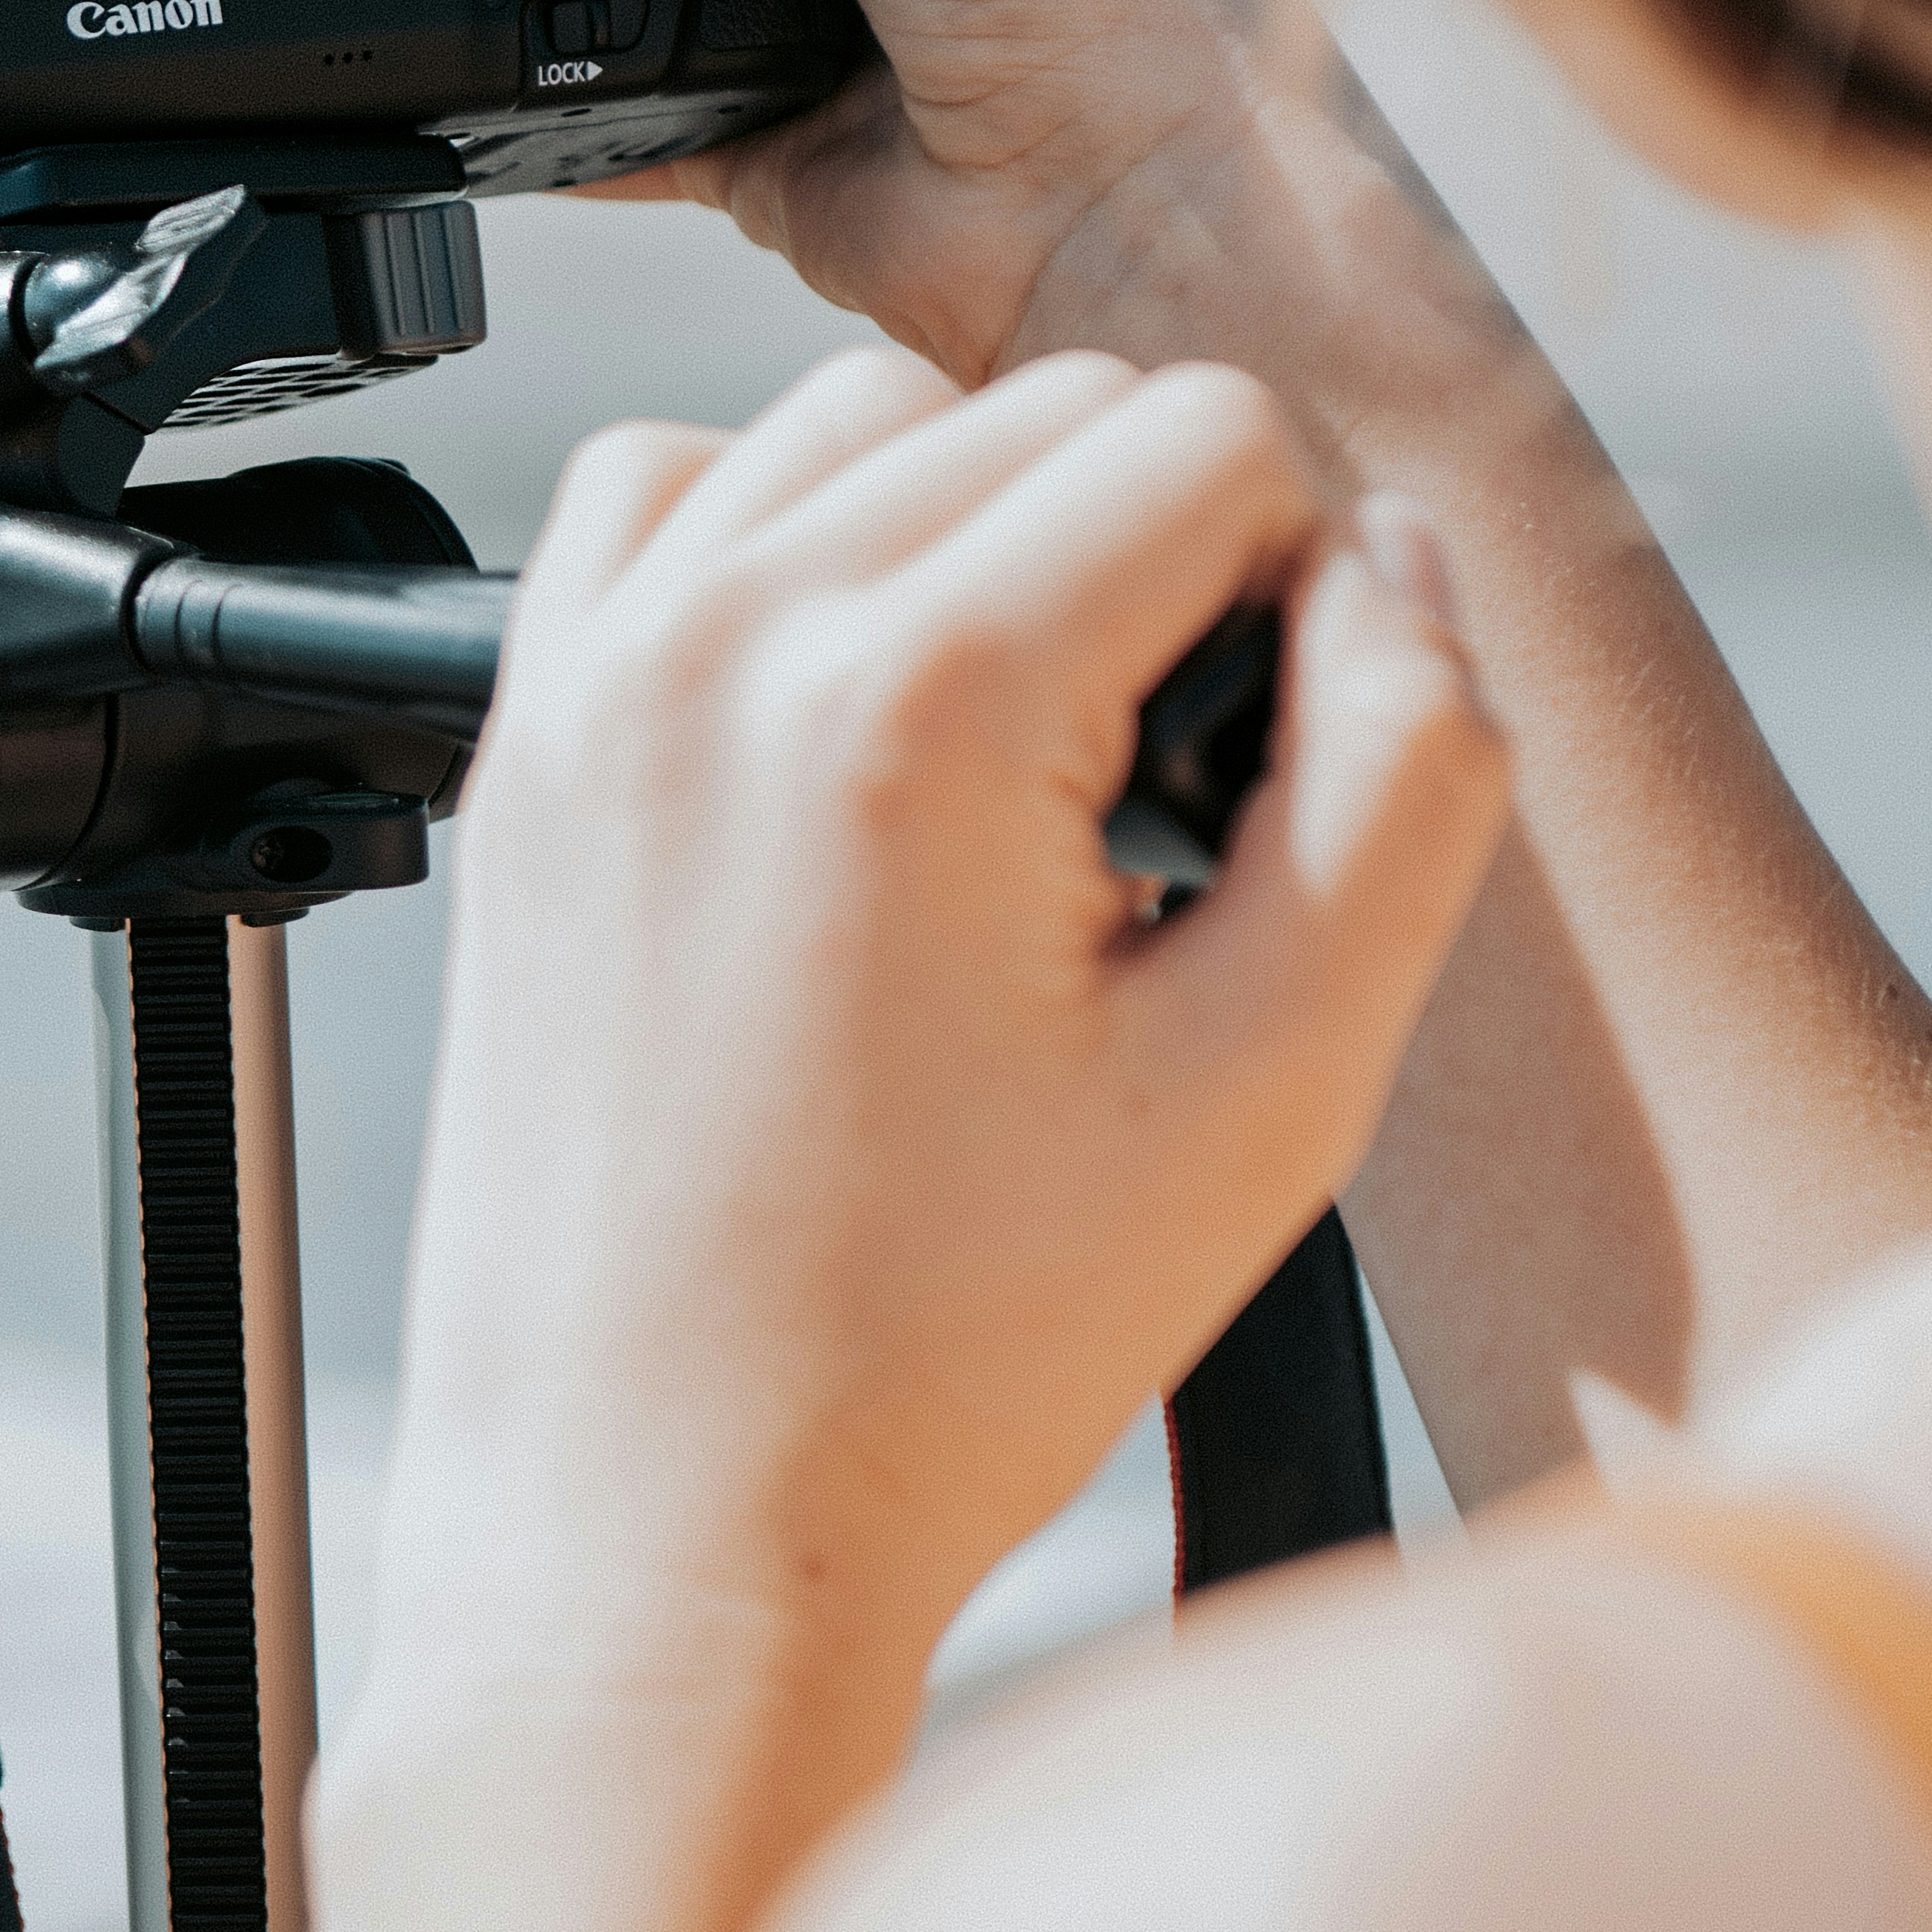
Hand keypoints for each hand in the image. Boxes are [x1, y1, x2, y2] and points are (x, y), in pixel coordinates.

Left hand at [369, 344, 1505, 1769]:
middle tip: (1133, 836)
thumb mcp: (1280, 1084)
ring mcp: (598, 677)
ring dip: (973, 550)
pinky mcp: (526, 737)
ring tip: (1003, 799)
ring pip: (867, 425)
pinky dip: (781, 554)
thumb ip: (1406, 773)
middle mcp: (723, 637)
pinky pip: (672, 492)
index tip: (1247, 797)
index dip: (1297, 600)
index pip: (1216, 439)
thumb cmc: (950, 1352)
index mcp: (914, 702)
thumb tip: (1400, 563)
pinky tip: (849, 741)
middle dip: (1146, 574)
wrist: (669, 1518)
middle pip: (1049, 413)